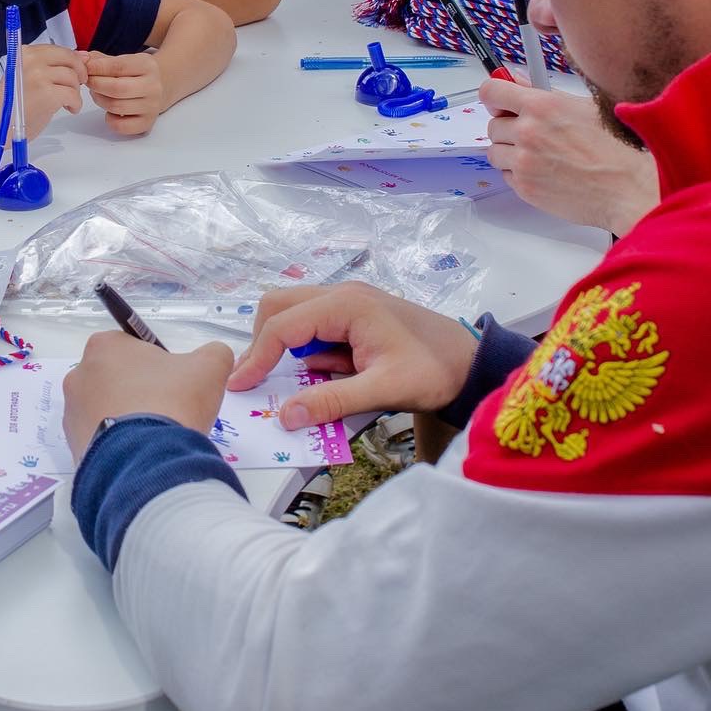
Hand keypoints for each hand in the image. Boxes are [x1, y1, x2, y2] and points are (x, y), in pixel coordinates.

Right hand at [0, 45, 85, 137]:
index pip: (59, 49)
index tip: (74, 72)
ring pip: (73, 77)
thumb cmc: (11, 104)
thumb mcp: (25, 75)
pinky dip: (76, 103)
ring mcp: (39, 76)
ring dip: (76, 91)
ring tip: (68, 102)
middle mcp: (32, 60)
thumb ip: (48, 65)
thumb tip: (81, 56)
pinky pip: (73, 94)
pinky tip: (70, 108)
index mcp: (25, 53)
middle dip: (79, 72)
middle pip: (69, 58)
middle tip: (78, 85)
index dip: (71, 61)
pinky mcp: (47, 93)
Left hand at [63, 334, 233, 456]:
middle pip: (117, 379)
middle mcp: (79, 376)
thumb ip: (213, 353)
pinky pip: (100, 441)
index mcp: (104, 346)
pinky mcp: (73, 446)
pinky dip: (118, 446)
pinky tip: (141, 454)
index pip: (132, 348)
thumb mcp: (209, 367)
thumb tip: (214, 356)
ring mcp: (71, 414)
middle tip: (167, 410)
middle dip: (140, 392)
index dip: (157, 365)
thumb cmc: (172, 403)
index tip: (173, 384)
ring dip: (127, 419)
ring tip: (155, 437)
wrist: (147, 463)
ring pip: (107, 410)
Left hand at [83, 50, 164, 135]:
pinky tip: (110, 110)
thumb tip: (81, 59)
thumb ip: (100, 59)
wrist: (161, 86)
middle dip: (95, 84)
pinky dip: (109, 119)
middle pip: (116, 89)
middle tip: (88, 81)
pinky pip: (120, 126)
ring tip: (98, 93)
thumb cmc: (135, 73)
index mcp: (147, 66)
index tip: (84, 68)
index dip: (96, 68)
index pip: (118, 66)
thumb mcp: (122, 60)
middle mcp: (153, 87)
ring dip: (99, 100)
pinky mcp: (147, 123)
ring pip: (115, 107)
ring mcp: (152, 107)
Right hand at [227, 283, 478, 429]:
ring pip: (292, 313)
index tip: (238, 386)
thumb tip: (285, 416)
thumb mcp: (384, 390)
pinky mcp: (352, 315)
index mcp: (345, 304)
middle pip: (278, 306)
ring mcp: (346, 301)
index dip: (255, 356)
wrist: (472, 362)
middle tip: (259, 381)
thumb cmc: (434, 371)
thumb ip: (332, 402)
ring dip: (284, 346)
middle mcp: (340, 294)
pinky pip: (313, 326)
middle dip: (263, 343)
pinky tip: (319, 377)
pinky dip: (305, 350)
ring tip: (286, 383)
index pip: (282, 326)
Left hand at [480, 77, 658, 234]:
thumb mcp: (582, 107)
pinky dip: (519, 174)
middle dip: (508, 129)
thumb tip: (517, 80)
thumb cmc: (614, 148)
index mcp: (542, 106)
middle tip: (532, 135)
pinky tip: (545, 173)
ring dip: (511, 153)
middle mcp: (528, 131)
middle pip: (493, 125)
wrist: (627, 188)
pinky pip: (506, 175)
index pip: (491, 92)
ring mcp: (524, 161)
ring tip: (541, 156)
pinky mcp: (524, 187)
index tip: (498, 103)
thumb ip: (543, 92)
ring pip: (495, 152)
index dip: (494, 97)